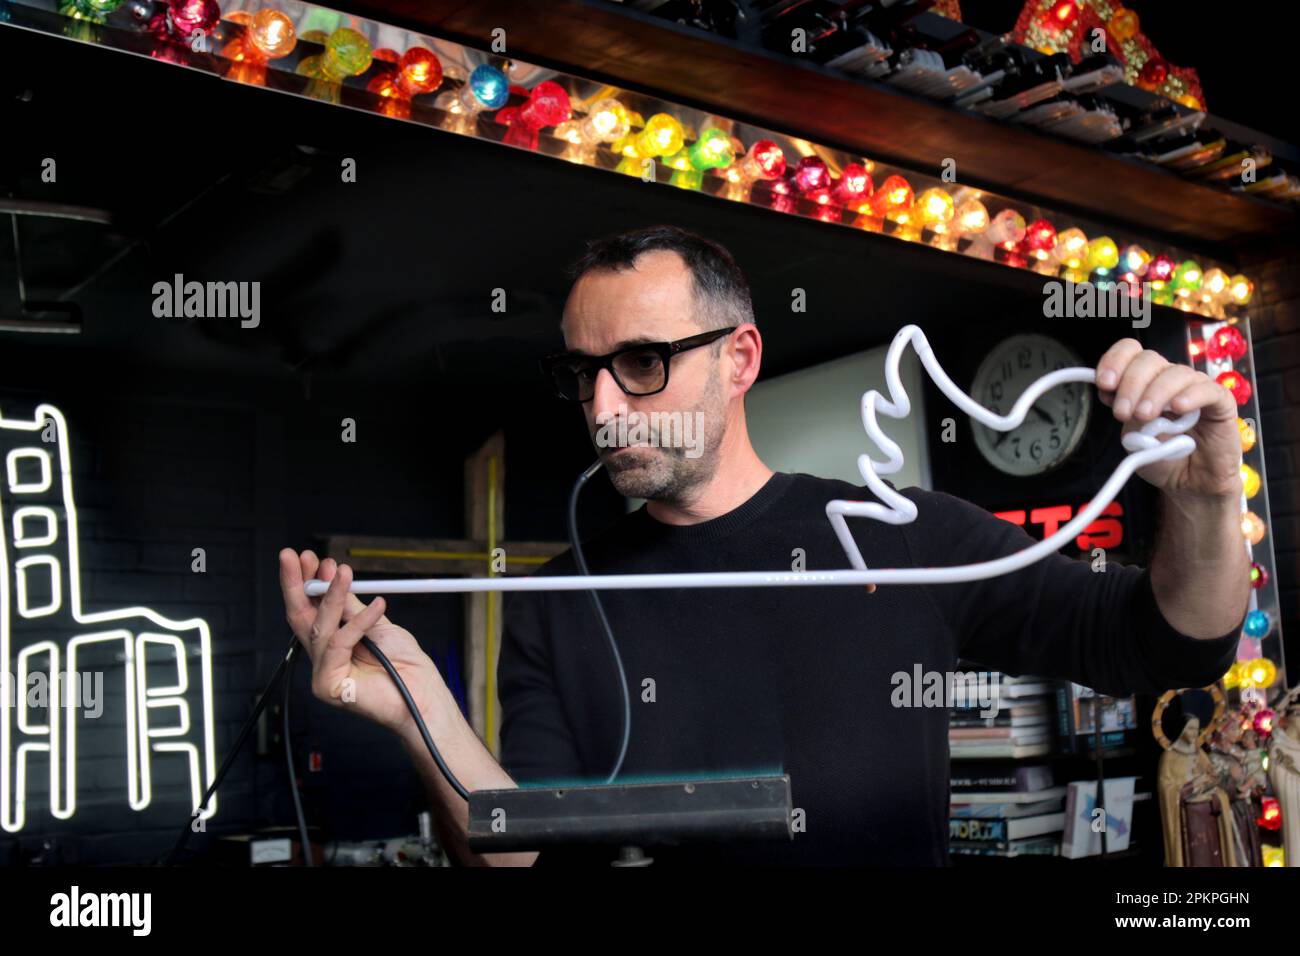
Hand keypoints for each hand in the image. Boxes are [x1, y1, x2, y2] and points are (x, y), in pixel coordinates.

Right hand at [279, 549, 443, 735]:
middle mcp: (323, 657)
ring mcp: (323, 672)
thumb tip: (334, 578)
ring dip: (331, 595)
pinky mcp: (327, 685)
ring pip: (321, 626)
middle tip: (293, 555)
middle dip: (296, 583)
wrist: (423, 696)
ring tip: (342, 571)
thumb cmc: (405, 666)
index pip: (310, 610)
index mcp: (333, 643)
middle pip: (300, 617)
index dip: (306, 583)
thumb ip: (353, 607)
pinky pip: (340, 644)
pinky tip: (378, 606)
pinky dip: (359, 623)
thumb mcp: (378, 625)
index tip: (307, 558)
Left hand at [1095, 339, 1241, 499]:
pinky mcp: (1220, 403)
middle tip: (1122, 413)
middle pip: (1149, 360)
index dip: (1115, 361)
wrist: (1189, 484)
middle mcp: (1168, 380)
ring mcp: (1195, 389)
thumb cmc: (1162, 458)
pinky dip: (1190, 396)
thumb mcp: (1132, 438)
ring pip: (1176, 373)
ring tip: (1145, 416)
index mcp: (1143, 382)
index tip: (1104, 384)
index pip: (1130, 352)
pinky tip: (1177, 408)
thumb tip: (1111, 392)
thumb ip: (1124, 415)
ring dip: (1155, 393)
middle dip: (1130, 384)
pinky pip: (1208, 390)